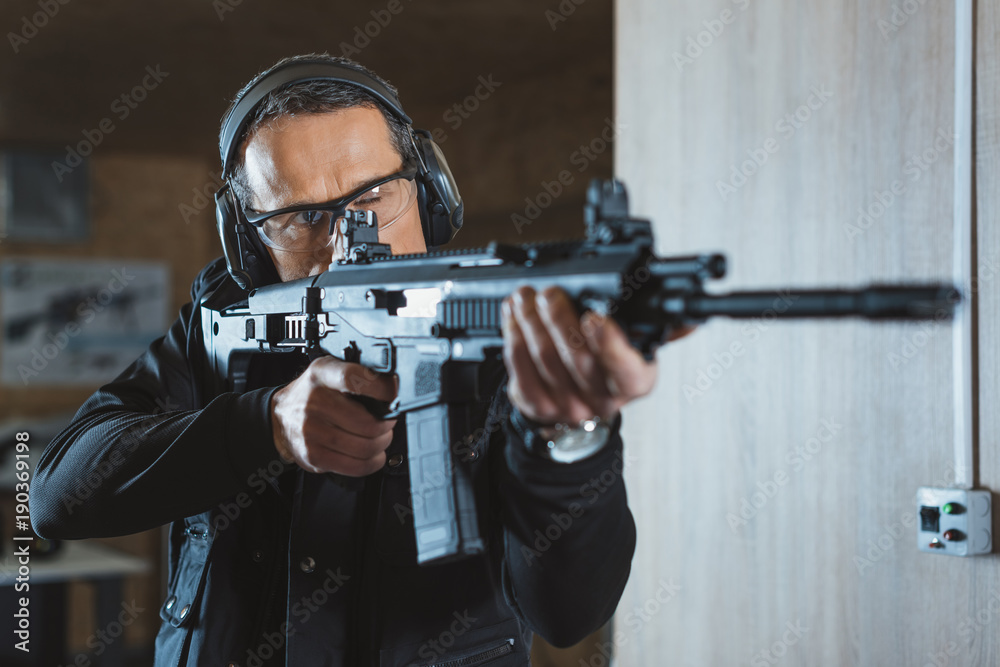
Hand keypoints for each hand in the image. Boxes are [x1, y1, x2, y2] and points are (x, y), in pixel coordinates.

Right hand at [270, 356, 397, 475]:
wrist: (279, 416)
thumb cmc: (312, 392)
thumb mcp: (329, 370)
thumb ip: (357, 374)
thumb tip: (393, 385)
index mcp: (322, 374)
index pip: (352, 378)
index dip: (380, 388)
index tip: (393, 395)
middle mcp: (314, 402)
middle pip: (367, 423)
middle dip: (386, 426)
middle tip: (388, 423)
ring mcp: (311, 431)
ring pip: (364, 447)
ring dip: (381, 445)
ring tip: (381, 439)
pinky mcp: (313, 456)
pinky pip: (354, 466)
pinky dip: (372, 463)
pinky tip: (373, 456)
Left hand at [501, 286, 693, 424]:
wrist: (577, 406)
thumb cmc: (608, 367)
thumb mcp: (638, 348)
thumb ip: (659, 328)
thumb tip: (690, 317)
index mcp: (634, 382)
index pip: (625, 368)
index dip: (609, 343)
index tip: (593, 316)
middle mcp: (601, 401)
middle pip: (576, 359)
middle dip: (559, 319)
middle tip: (548, 292)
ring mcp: (566, 407)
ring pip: (544, 360)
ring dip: (531, 322)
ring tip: (525, 295)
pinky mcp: (536, 405)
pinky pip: (520, 368)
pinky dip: (513, 335)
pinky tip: (512, 314)